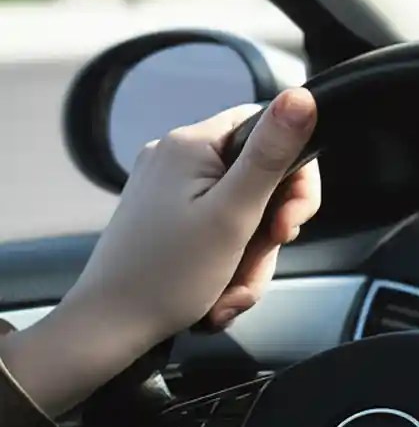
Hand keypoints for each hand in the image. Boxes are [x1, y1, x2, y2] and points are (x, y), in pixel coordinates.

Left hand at [0, 89, 319, 415]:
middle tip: (260, 258)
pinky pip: (219, 226)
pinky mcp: (165, 214)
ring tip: (231, 288)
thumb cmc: (166, 278)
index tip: (290, 220)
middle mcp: (175, 156)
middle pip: (259, 177)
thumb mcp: (233, 215)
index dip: (294, 174)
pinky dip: (228, 259)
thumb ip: (271, 155)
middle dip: (269, 229)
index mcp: (191, 144)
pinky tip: (218, 289)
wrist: (107, 330)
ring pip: (243, 209)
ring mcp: (168, 187)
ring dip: (250, 255)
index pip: (268, 129)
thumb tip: (302, 96)